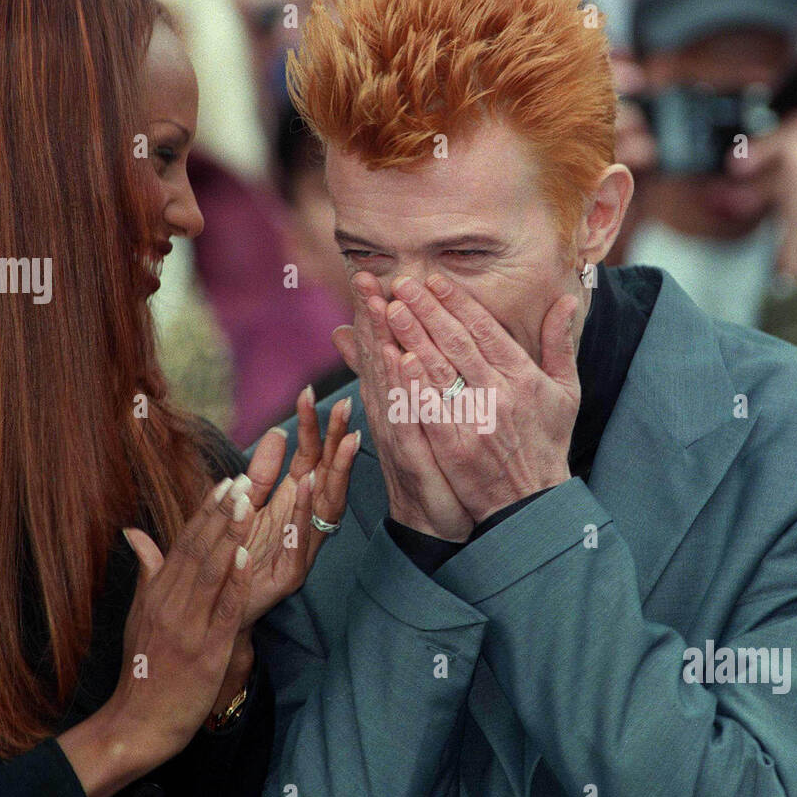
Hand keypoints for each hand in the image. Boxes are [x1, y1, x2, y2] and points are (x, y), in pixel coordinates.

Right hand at [107, 473, 255, 766]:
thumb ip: (147, 572)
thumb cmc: (144, 669)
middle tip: (244, 480)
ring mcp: (187, 627)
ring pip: (211, 573)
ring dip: (230, 536)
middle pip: (198, 550)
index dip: (206, 511)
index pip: (183, 543)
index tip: (226, 482)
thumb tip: (134, 532)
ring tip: (248, 505)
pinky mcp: (205, 652)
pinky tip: (247, 557)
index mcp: (158, 594)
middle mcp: (170, 605)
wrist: (137, 723)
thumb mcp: (140, 616)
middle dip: (222, 513)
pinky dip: (234, 583)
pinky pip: (222, 612)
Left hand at [241, 387, 359, 625]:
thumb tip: (280, 432)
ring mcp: (300, 549)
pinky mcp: (291, 574)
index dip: (311, 428)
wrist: (210, 612)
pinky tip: (310, 486)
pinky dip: (307, 512)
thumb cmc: (229, 559)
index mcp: (290, 504)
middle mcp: (301, 523)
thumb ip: (262, 473)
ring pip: (325, 507)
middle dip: (335, 442)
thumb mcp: (243, 506)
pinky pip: (304, 541)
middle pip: (325, 476)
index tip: (310, 393)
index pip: (307, 459)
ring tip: (342, 444)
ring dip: (335, 474)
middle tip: (344, 408)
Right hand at [333, 274, 474, 539]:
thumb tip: (386, 353)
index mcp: (396, 401)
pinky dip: (400, 387)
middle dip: (370, 315)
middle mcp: (392, 413)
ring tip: (377, 304)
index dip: (372, 312)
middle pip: (377, 357)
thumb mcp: (413, 425)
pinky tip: (398, 359)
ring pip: (387, 382)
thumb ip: (401, 385)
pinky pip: (405, 415)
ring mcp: (398, 434)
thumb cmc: (430, 471)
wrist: (433, 523)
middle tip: (363, 275)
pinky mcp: (411, 456)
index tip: (367, 274)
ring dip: (379, 343)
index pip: (382, 348)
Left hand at [381, 273, 578, 523]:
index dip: (458, 302)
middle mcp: (501, 395)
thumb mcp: (566, 393)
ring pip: (439, 369)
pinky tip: (395, 358)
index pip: (486, 330)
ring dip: (412, 336)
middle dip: (427, 309)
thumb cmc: (546, 444)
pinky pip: (428, 407)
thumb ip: (559, 345)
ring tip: (390, 310)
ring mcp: (476, 421)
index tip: (434, 280)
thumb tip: (567, 300)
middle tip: (401, 283)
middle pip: (457, 343)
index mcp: (524, 378)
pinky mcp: (454, 446)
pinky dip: (412, 382)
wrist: (530, 504)